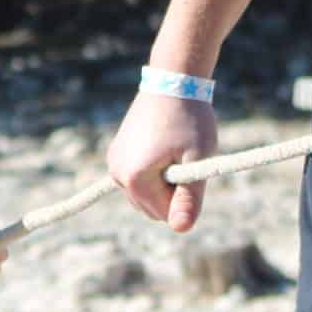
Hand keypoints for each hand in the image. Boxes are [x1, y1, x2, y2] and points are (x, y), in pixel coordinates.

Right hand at [106, 90, 216, 233]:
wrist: (173, 81)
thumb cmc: (189, 120)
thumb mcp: (197, 161)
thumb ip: (189, 198)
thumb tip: (180, 229)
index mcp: (135, 178)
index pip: (165, 214)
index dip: (185, 195)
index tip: (190, 166)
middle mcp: (117, 174)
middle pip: (152, 209)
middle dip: (172, 192)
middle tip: (184, 158)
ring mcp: (114, 164)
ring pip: (145, 196)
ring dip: (163, 183)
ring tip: (173, 151)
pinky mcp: (116, 155)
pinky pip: (137, 181)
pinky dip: (152, 174)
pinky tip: (162, 150)